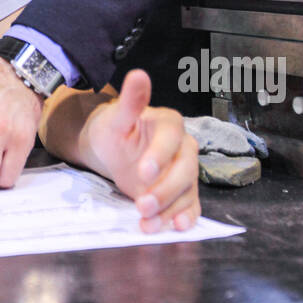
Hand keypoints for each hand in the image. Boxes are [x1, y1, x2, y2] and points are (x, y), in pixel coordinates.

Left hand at [79, 69, 199, 231]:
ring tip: (148, 224)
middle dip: (165, 190)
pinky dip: (185, 217)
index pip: (172, 138)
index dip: (160, 155)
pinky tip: (178, 227)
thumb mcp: (117, 117)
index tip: (143, 172)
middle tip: (142, 205)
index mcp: (170, 124)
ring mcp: (185, 171)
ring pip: (187, 191)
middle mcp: (183, 147)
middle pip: (185, 169)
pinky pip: (190, 205)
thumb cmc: (115, 130)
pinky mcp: (182, 192)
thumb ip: (131, 100)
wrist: (112, 148)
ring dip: (170, 210)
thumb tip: (138, 74)